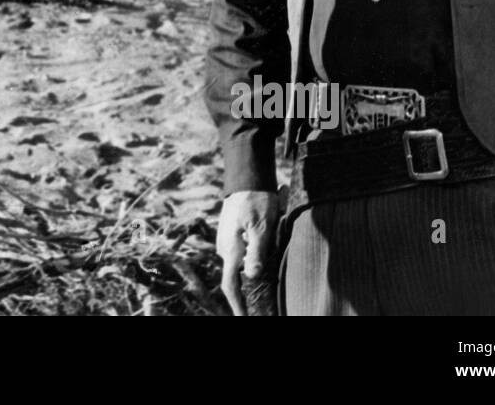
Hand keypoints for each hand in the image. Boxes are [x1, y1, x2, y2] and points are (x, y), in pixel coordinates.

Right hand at [216, 189, 279, 314]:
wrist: (247, 176)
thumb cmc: (258, 201)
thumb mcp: (263, 228)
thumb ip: (257, 254)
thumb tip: (251, 277)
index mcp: (231, 249)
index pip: (230, 284)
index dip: (237, 305)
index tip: (244, 317)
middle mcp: (224, 247)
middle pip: (235, 276)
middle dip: (250, 287)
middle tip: (267, 297)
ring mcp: (225, 240)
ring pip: (239, 263)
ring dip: (253, 267)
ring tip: (270, 259)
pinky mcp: (229, 233)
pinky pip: (239, 252)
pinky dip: (250, 256)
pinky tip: (264, 247)